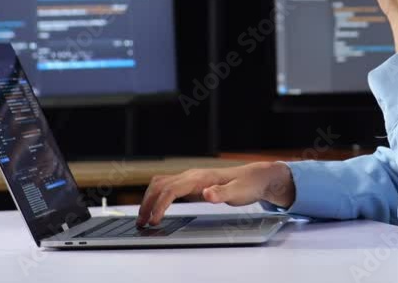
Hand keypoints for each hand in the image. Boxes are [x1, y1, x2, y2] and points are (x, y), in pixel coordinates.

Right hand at [136, 162, 294, 225]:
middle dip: (148, 203)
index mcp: (200, 177)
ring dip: (149, 199)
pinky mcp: (192, 183)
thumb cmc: (248, 184)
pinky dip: (157, 196)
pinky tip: (155, 208)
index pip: (171, 190)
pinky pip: (168, 187)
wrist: (256, 176)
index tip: (154, 220)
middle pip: (160, 186)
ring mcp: (191, 178)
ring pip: (161, 184)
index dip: (160, 205)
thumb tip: (206, 193)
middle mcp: (192, 175)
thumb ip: (221, 193)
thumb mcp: (238, 192)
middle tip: (141, 223)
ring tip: (143, 217)